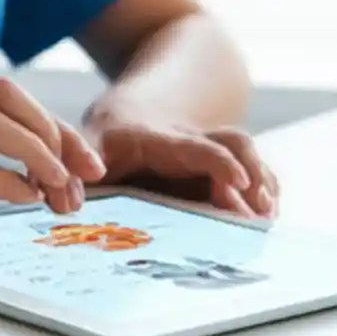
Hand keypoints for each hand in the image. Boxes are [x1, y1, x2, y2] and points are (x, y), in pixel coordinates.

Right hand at [0, 77, 105, 248]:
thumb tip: (26, 185)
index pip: (10, 97)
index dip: (54, 126)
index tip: (85, 163)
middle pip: (9, 97)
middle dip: (57, 134)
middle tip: (86, 175)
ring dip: (38, 156)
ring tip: (60, 191)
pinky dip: (6, 182)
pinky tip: (25, 200)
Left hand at [88, 118, 278, 217]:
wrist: (132, 116)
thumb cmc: (108, 139)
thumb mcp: (87, 144)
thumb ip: (75, 167)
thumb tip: (68, 200)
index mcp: (162, 140)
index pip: (197, 146)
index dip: (219, 162)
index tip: (239, 181)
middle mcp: (194, 143)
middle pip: (234, 144)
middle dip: (254, 174)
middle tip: (262, 210)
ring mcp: (211, 155)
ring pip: (247, 158)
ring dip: (263, 185)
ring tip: (268, 219)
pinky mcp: (221, 171)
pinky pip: (250, 174)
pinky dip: (263, 192)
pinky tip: (267, 218)